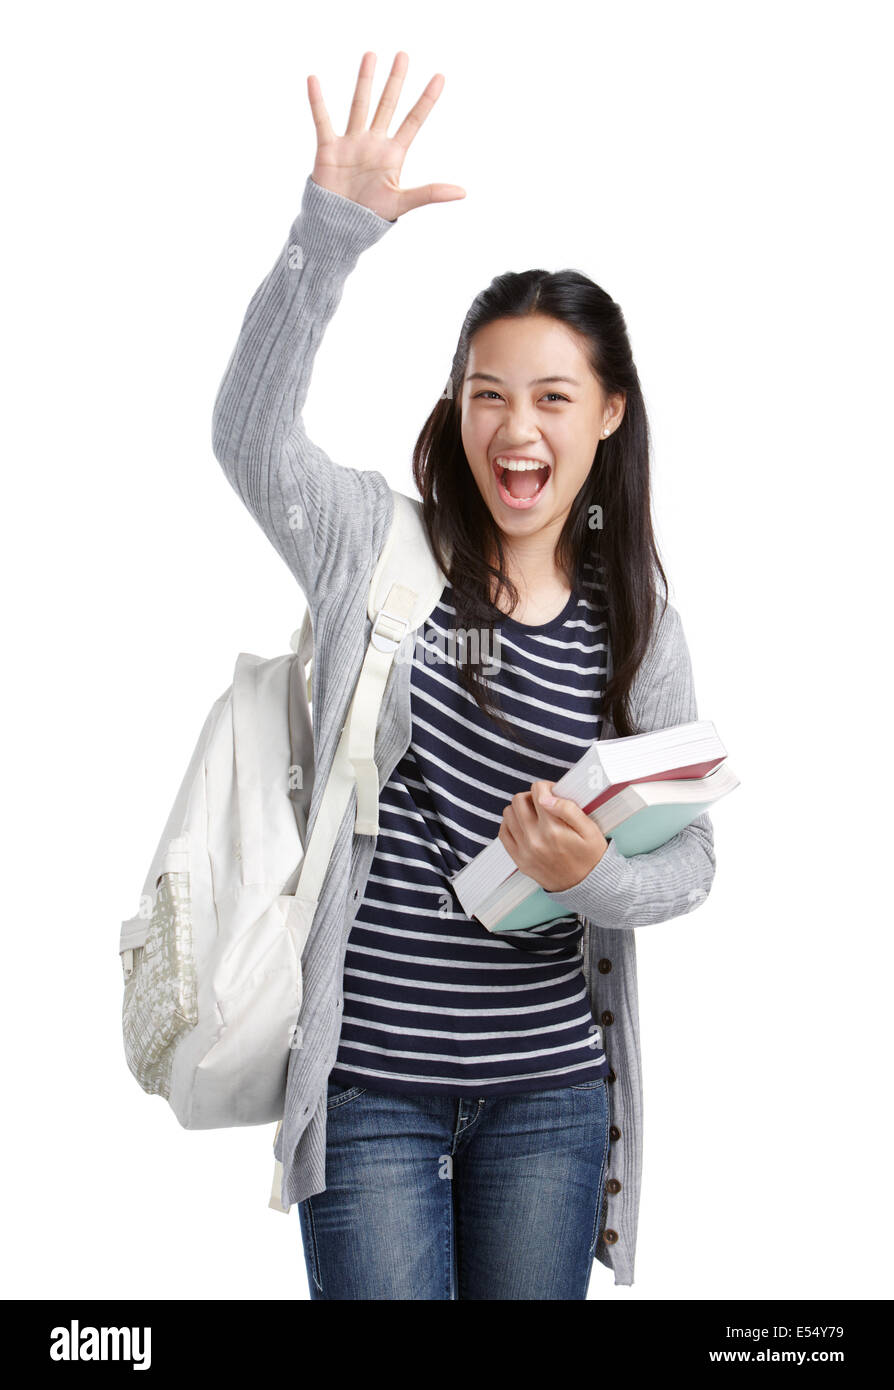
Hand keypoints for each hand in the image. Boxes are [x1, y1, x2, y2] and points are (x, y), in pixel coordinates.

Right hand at [306, 50, 465, 221]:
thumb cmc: (370, 217)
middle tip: (403, 55)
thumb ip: (430, 193)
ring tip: (371, 55)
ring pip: (360, 105)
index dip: (427, 100)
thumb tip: (463, 192)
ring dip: (365, 81)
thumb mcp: (403, 202)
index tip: (440, 77)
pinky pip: (322, 120)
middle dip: (396, 81)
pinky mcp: (329, 148)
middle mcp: (374, 143)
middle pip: (387, 105)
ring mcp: (351, 143)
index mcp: (393, 154)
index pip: (414, 120)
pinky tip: (314, 80)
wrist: (339, 228)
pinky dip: (317, 101)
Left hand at [498, 780, 608, 892]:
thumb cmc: (590, 857)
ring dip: (520, 809)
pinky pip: (503, 833)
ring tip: (535, 815)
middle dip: (532, 796)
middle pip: (519, 800)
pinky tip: (524, 825)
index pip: (537, 792)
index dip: (547, 788)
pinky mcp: (519, 860)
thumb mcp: (590, 830)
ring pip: (508, 814)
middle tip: (544, 804)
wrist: (586, 886)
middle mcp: (535, 840)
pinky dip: (510, 824)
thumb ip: (568, 809)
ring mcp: (524, 851)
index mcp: (553, 829)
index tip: (553, 793)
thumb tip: (545, 797)